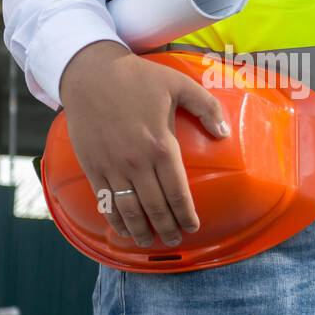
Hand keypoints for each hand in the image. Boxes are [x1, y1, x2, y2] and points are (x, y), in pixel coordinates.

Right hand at [57, 41, 229, 247]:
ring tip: (151, 242)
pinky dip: (115, 220)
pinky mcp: (93, 167)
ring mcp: (112, 167)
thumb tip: (224, 133)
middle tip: (175, 240)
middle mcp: (137, 162)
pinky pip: (106, 202)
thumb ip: (206, 107)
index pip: (178, 192)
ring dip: (141, 231)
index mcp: (161, 146)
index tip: (193, 226)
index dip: (186, 214)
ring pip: (130, 210)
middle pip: (155, 207)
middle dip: (167, 228)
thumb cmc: (137, 77)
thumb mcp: (179, 84)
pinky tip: (123, 230)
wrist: (90, 72)